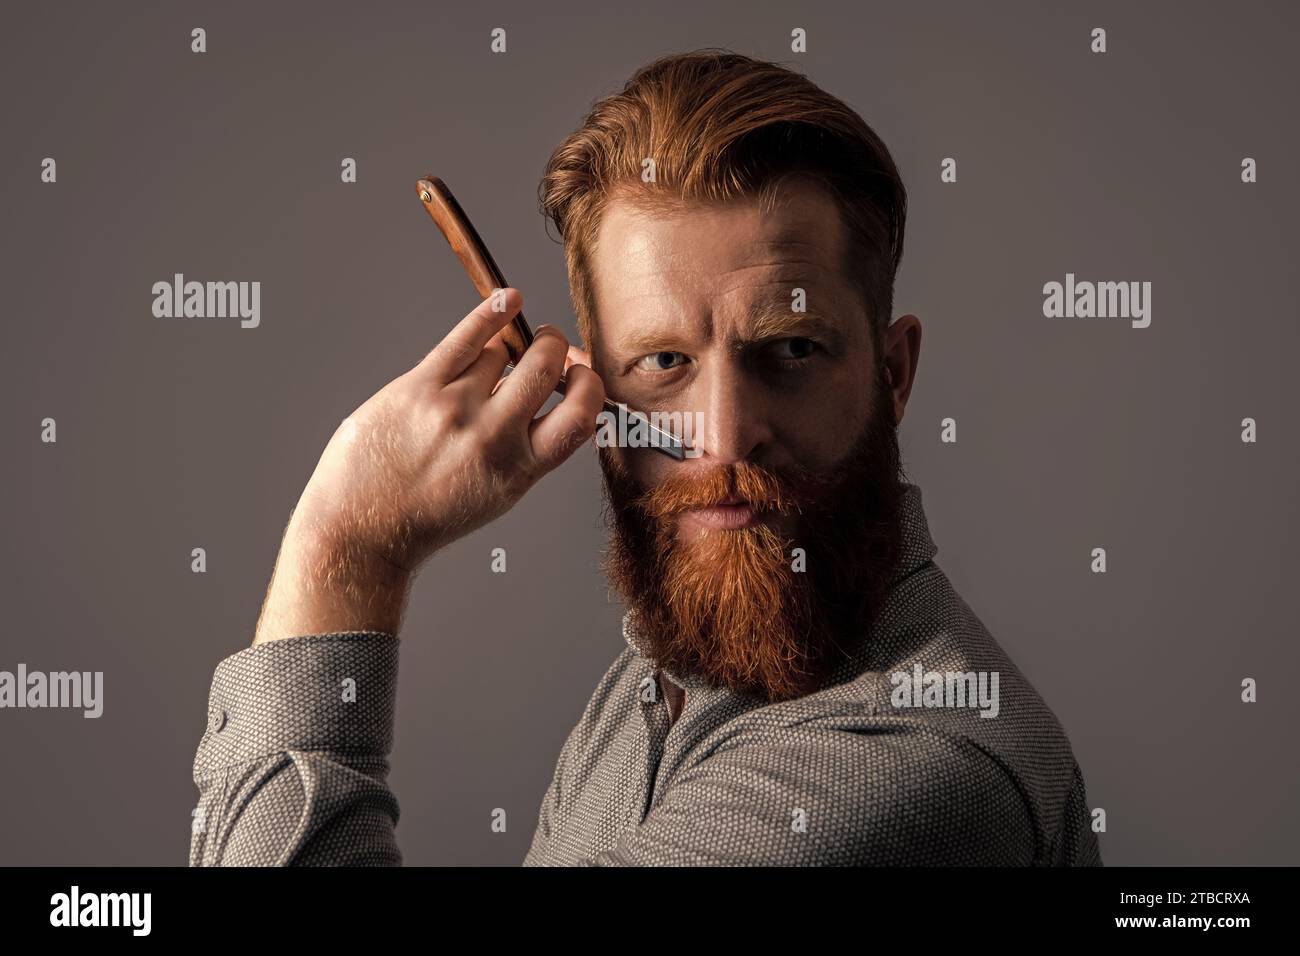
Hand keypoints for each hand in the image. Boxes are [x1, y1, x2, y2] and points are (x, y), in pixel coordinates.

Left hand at [253, 288, 604, 643]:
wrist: (361, 531)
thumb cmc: (425, 517)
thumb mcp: (495, 495)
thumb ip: (525, 450)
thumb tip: (550, 396)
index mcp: (520, 469)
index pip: (581, 415)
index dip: (589, 385)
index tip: (581, 375)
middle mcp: (493, 436)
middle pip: (545, 366)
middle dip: (554, 347)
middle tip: (547, 345)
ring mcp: (456, 409)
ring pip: (500, 352)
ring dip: (502, 351)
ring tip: (489, 364)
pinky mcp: (419, 389)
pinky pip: (465, 338)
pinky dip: (492, 314)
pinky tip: (507, 301)